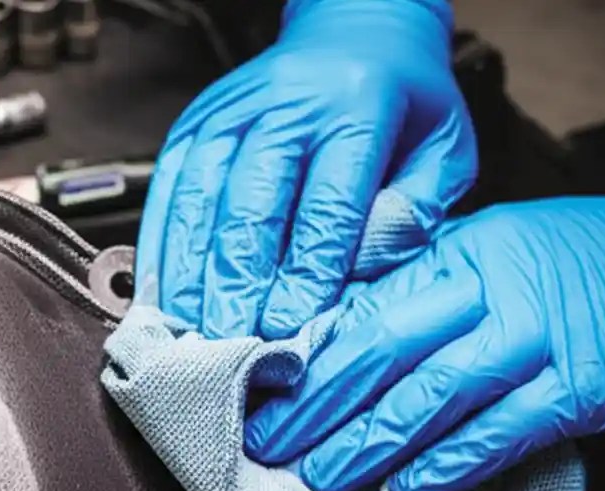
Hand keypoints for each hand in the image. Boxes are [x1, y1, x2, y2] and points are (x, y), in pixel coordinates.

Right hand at [134, 0, 475, 339]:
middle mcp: (285, 105)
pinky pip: (167, 192)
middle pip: (250, 208)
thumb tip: (357, 270)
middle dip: (237, 286)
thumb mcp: (444, 151)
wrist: (353, 31)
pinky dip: (160, 247)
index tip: (290, 327)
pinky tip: (160, 292)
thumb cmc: (403, 104)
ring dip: (190, 274)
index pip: (326, 206)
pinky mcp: (194, 124)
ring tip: (190, 331)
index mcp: (357, 108)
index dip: (304, 274)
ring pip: (199, 203)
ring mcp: (230, 112)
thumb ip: (413, 214)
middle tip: (231, 345)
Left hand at [243, 193, 604, 490]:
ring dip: (369, 442)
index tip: (260, 392)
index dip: (309, 355)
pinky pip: (505, 429)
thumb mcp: (504, 251)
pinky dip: (455, 462)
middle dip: (316, 403)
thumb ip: (432, 285)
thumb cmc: (593, 265)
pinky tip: (412, 489)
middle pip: (383, 346)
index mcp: (462, 252)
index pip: (366, 304)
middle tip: (267, 442)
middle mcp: (492, 287)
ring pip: (433, 393)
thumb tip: (347, 331)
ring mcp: (539, 336)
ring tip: (320, 478)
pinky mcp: (586, 385)